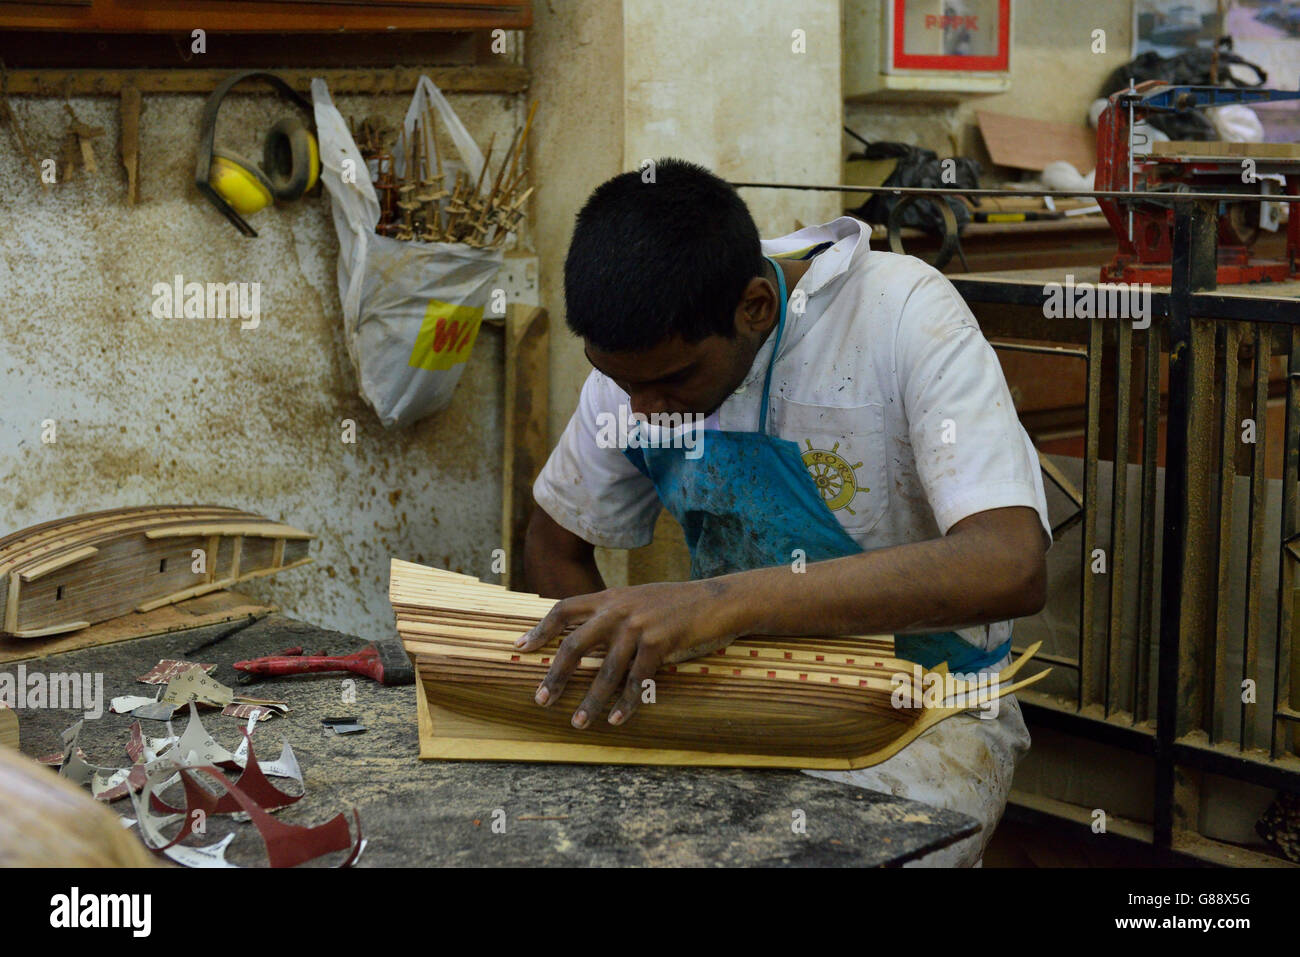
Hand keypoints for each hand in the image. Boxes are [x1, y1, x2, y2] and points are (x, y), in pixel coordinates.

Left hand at [514, 579, 740, 728]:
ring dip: (590, 701)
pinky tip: (616, 719)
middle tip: (541, 699)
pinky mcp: (658, 642)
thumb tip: (590, 639)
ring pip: (605, 671)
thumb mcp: (640, 599)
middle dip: (555, 675)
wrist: (718, 600)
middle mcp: (618, 609)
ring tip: (578, 722)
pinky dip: (625, 703)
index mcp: (610, 597)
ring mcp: (637, 625)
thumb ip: (615, 613)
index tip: (521, 649)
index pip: (563, 609)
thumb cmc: (679, 605)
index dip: (540, 629)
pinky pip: (636, 680)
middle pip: (574, 644)